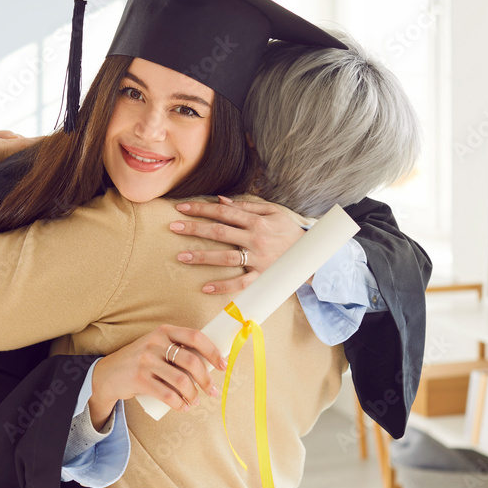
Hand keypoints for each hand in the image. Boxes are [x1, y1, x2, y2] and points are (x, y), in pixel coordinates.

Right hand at [88, 325, 225, 428]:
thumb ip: (177, 350)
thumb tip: (210, 364)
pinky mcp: (139, 379)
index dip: (212, 351)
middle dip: (206, 380)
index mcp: (164, 331)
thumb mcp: (156, 347)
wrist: (108, 374)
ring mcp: (146, 360)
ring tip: (194, 401)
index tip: (223, 366)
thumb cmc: (140, 361)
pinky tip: (183, 407)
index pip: (195, 337)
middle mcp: (155, 343)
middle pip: (191, 362)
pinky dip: (179, 404)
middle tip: (211, 391)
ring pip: (181, 381)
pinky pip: (167, 394)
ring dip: (193, 395)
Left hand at [170, 196, 305, 294]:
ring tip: (181, 256)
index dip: (202, 208)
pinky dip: (223, 286)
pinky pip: (240, 283)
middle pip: (219, 232)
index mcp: (256, 220)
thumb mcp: (273, 211)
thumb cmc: (290, 230)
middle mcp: (255, 238)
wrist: (314, 253)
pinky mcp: (262, 276)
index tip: (182, 207)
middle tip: (173, 227)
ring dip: (202, 257)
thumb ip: (247, 205)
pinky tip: (205, 287)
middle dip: (194, 228)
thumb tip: (221, 200)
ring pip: (225, 258)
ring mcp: (258, 259)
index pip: (223, 212)